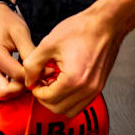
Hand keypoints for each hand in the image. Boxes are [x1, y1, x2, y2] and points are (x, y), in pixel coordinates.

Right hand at [0, 0, 33, 110]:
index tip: (45, 72)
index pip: (17, 77)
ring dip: (8, 98)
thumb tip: (44, 72)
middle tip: (30, 81)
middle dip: (21, 90)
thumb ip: (31, 53)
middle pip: (3, 93)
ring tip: (18, 87)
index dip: (35, 77)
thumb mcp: (21, 33)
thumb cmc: (6, 23)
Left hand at [21, 3, 122, 117]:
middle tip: (41, 83)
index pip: (48, 99)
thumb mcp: (48, 44)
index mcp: (73, 80)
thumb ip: (33, 65)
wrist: (105, 24)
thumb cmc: (80, 30)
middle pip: (58, 109)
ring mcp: (95, 89)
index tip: (34, 80)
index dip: (36, 91)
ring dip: (58, 101)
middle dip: (45, 98)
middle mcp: (87, 89)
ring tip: (52, 83)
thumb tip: (28, 80)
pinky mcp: (99, 86)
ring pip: (71, 110)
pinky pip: (82, 103)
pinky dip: (70, 98)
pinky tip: (64, 82)